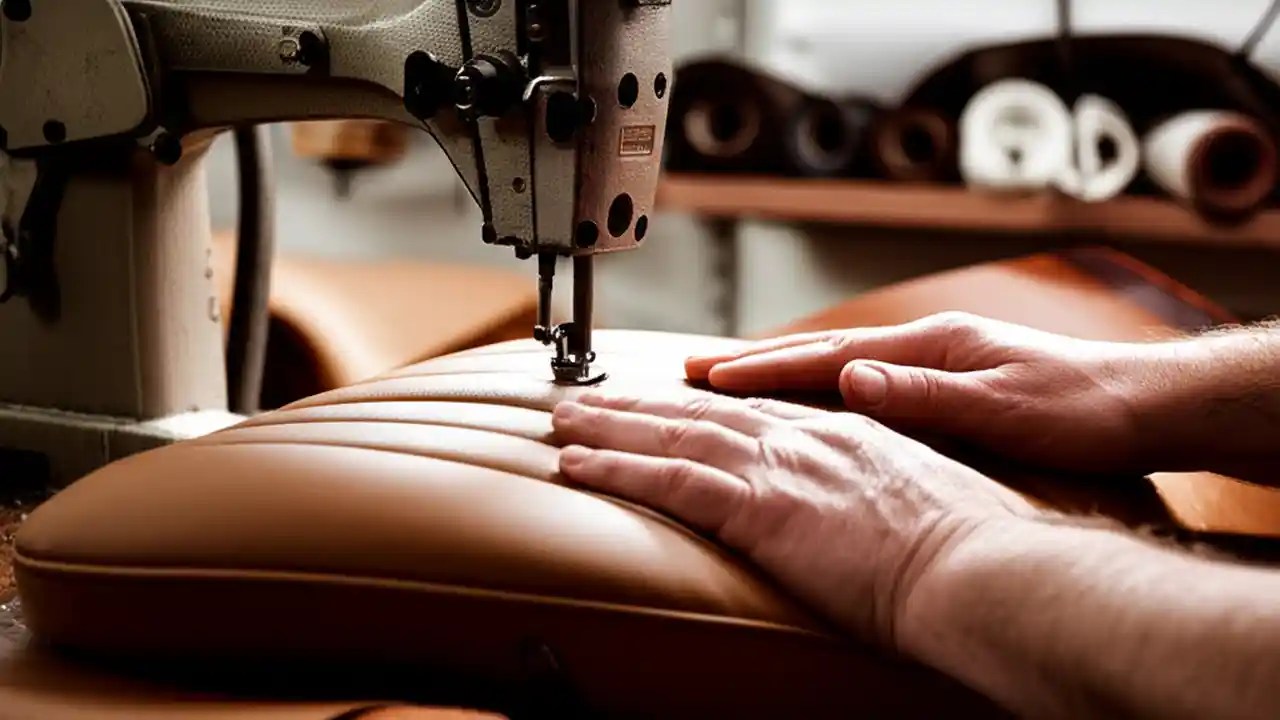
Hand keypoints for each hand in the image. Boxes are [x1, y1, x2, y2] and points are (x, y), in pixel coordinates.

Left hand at [552, 391, 1033, 648]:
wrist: (975, 568)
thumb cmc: (967, 549)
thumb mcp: (924, 497)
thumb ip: (881, 485)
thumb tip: (868, 501)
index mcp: (843, 432)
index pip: (755, 408)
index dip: (702, 399)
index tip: (667, 395)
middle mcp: (803, 437)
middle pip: (703, 409)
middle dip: (639, 404)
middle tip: (589, 398)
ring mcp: (779, 468)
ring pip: (674, 435)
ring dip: (611, 428)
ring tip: (563, 422)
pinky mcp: (760, 508)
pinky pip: (670, 482)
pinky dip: (617, 471)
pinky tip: (576, 468)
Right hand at [686, 312, 1163, 473]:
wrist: (1145, 406)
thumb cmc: (1082, 410)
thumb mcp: (1004, 408)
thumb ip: (925, 393)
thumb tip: (851, 377)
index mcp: (931, 347)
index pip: (828, 359)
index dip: (764, 370)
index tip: (708, 377)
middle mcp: (926, 345)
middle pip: (822, 353)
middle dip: (753, 363)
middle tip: (691, 370)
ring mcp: (936, 359)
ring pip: (838, 366)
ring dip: (779, 373)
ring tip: (728, 380)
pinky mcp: (949, 380)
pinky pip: (864, 383)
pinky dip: (819, 387)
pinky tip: (806, 400)